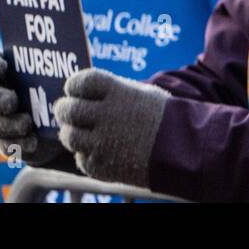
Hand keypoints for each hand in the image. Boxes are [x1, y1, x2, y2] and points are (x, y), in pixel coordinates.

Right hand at [0, 47, 66, 166]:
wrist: (73, 124)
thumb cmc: (68, 88)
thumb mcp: (67, 74)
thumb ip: (61, 63)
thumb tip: (68, 51)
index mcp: (7, 68)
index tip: (2, 68)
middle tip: (12, 101)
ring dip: (7, 123)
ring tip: (27, 124)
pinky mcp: (5, 141)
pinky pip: (3, 144)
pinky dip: (17, 143)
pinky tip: (32, 142)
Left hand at [54, 68, 169, 188]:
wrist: (184, 149)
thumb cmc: (161, 118)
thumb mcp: (140, 94)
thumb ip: (112, 92)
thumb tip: (82, 93)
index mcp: (119, 92)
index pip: (80, 81)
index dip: (73, 85)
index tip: (74, 89)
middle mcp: (108, 116)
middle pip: (69, 109)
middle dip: (64, 109)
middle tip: (67, 110)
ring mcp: (103, 143)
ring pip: (69, 136)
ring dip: (71, 133)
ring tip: (79, 132)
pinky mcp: (102, 167)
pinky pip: (81, 158)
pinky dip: (86, 153)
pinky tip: (98, 149)